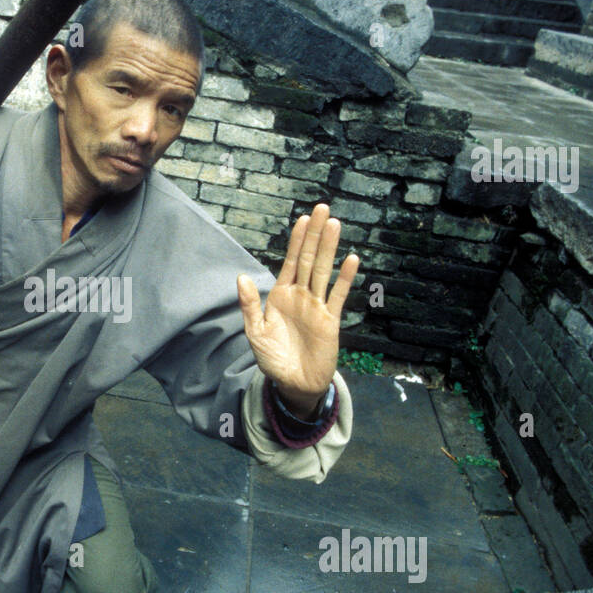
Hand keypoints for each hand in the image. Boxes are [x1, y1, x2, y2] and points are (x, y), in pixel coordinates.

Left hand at [237, 203, 358, 413]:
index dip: (296, 240)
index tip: (302, 219)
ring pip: (323, 271)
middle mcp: (300, 296)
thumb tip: (242, 277)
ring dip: (329, 248)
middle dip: (314, 234)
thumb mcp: (255, 332)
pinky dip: (345, 278)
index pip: (290, 262)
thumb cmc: (272, 359)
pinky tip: (351, 259)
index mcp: (281, 295)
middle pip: (309, 259)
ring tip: (335, 225)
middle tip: (322, 209)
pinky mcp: (330, 320)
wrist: (293, 384)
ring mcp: (316, 306)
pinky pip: (338, 295)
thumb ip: (250, 304)